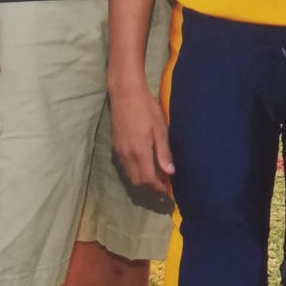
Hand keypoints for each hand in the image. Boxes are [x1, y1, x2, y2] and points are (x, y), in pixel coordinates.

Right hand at [110, 82, 174, 197]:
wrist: (125, 94)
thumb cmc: (147, 109)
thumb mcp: (160, 129)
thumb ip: (164, 152)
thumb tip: (170, 173)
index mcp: (140, 152)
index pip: (148, 179)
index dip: (158, 188)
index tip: (168, 190)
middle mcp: (127, 155)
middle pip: (138, 181)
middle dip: (150, 187)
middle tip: (163, 184)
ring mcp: (119, 151)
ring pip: (130, 175)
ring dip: (142, 179)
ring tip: (156, 175)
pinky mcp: (115, 146)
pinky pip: (125, 166)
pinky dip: (135, 171)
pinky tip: (144, 164)